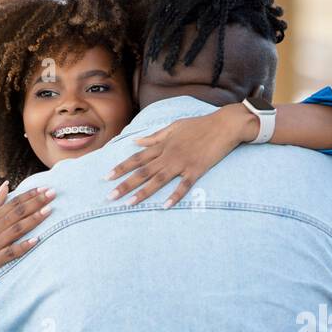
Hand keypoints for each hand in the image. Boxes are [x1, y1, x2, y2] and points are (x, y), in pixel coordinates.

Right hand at [0, 182, 54, 282]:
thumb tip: (6, 185)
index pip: (14, 203)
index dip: (30, 195)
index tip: (44, 189)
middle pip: (19, 213)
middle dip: (37, 202)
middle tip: (53, 193)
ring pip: (18, 229)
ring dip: (34, 219)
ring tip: (49, 210)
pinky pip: (12, 252)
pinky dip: (24, 246)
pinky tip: (37, 240)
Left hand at [105, 104, 256, 207]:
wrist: (224, 125)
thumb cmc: (199, 125)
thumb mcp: (174, 127)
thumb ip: (155, 137)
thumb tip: (136, 142)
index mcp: (163, 145)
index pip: (137, 158)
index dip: (121, 168)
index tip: (107, 177)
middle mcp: (169, 154)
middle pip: (143, 171)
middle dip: (125, 184)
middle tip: (110, 196)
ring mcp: (182, 163)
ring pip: (158, 180)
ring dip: (143, 192)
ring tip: (129, 203)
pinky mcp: (197, 170)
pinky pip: (184, 185)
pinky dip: (175, 196)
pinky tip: (165, 206)